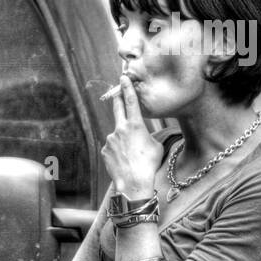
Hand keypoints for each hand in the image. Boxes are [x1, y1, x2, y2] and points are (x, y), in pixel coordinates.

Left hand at [101, 75, 160, 196]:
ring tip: (132, 156)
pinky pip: (112, 147)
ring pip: (118, 135)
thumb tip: (142, 136)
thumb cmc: (149, 165)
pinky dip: (118, 152)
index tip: (123, 78)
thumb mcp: (156, 146)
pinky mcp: (105, 150)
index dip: (127, 88)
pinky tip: (124, 161)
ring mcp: (110, 139)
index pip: (131, 101)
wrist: (134, 183)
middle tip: (117, 91)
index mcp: (135, 125)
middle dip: (117, 98)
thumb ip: (148, 136)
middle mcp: (120, 129)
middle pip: (117, 108)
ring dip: (123, 141)